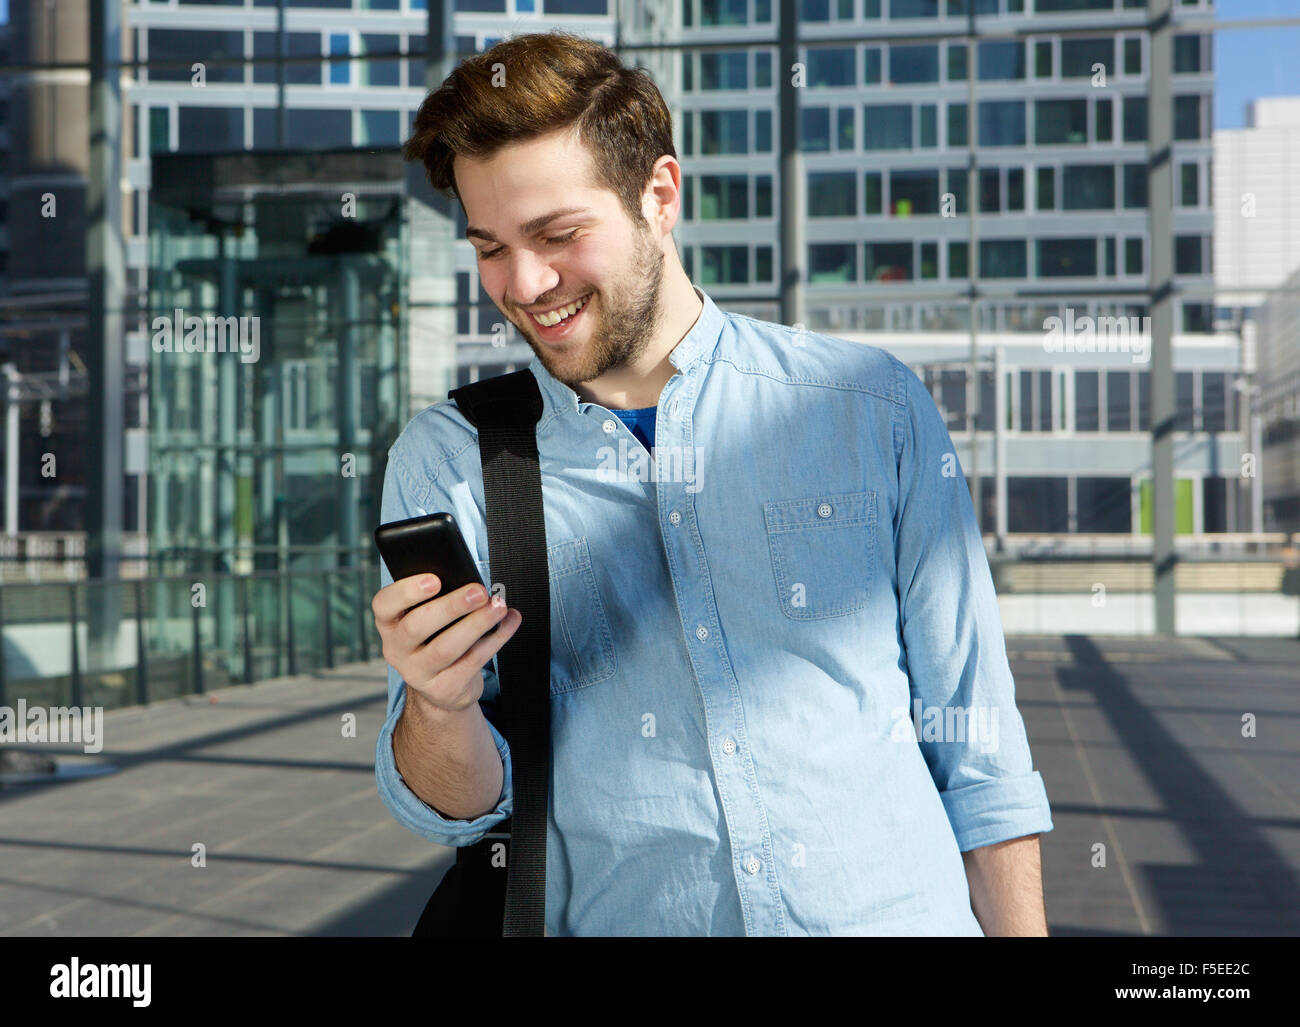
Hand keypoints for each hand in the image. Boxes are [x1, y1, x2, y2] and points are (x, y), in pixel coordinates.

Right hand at [372, 574, 521, 712]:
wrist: (442, 685)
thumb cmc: (437, 636)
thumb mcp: (429, 617)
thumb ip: (440, 598)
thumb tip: (472, 583)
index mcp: (389, 622)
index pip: (384, 604)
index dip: (407, 591)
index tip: (435, 579)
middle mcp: (396, 649)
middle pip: (417, 626)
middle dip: (451, 606)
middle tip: (479, 592)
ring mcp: (417, 672)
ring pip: (446, 648)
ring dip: (476, 624)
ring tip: (498, 606)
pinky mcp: (443, 689)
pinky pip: (472, 661)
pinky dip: (495, 639)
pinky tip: (509, 622)